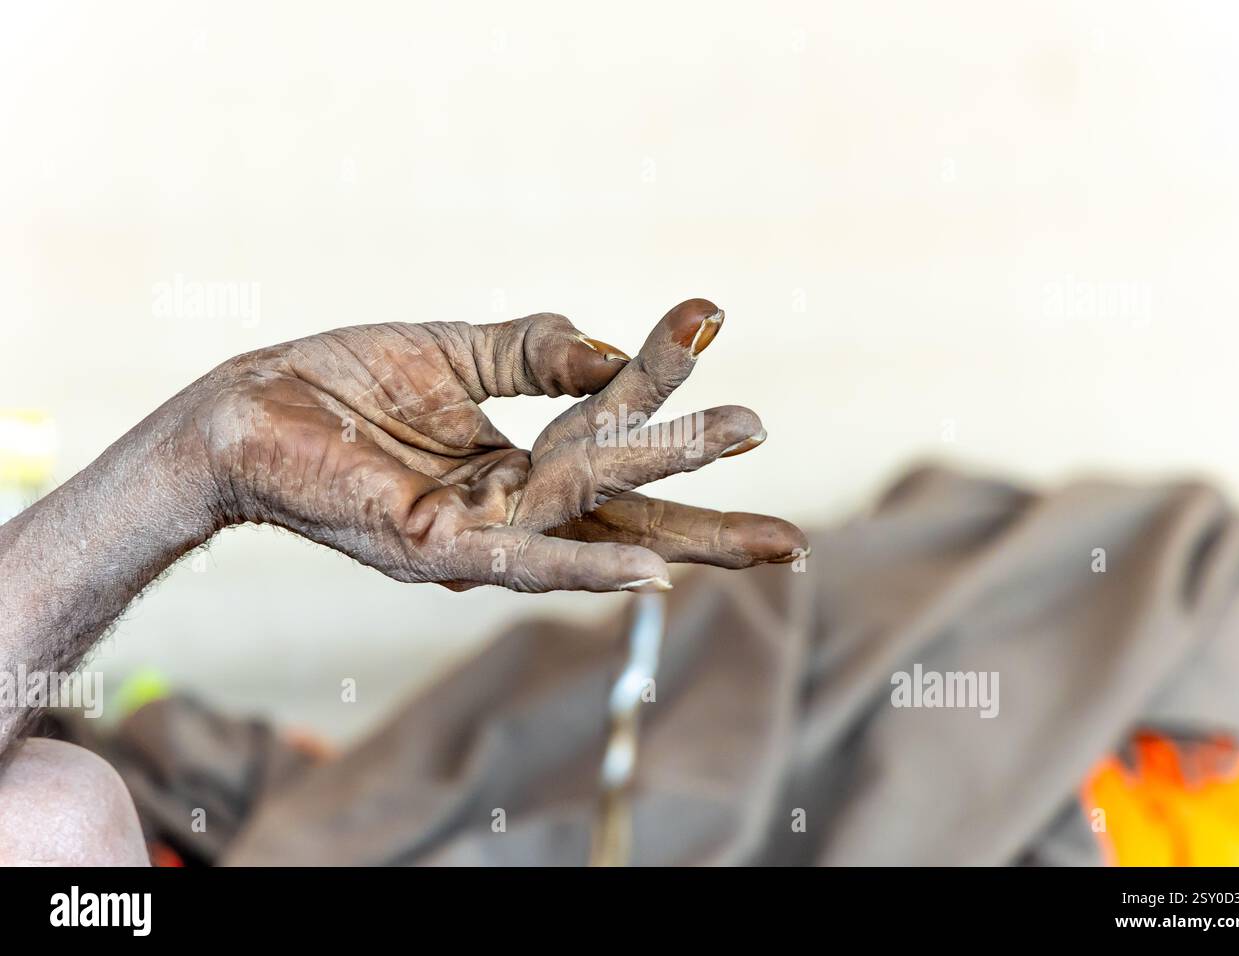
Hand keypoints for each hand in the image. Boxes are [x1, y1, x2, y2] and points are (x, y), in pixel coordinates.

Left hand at [192, 299, 806, 592]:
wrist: (241, 407)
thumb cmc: (343, 385)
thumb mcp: (458, 354)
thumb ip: (539, 352)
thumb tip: (619, 356)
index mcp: (518, 476)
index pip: (619, 466)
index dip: (679, 424)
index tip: (718, 330)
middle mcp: (508, 518)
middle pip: (626, 527)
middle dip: (710, 532)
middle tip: (796, 542)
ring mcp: (475, 538)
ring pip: (588, 516)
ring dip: (667, 486)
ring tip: (742, 438)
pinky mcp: (430, 547)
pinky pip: (521, 561)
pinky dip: (587, 571)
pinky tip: (650, 574)